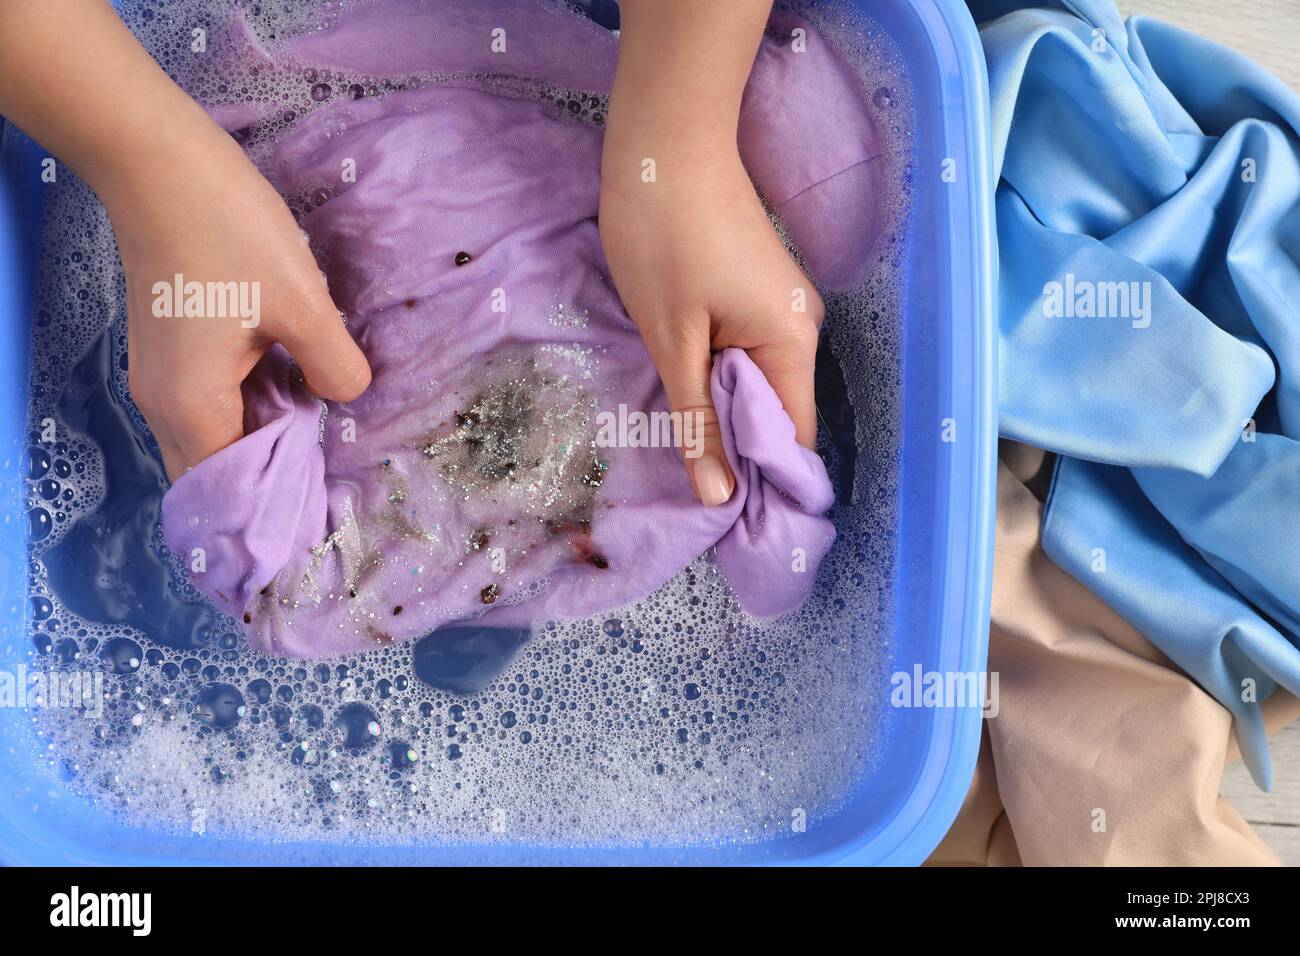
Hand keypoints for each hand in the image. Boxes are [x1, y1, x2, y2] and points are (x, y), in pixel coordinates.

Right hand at [109, 127, 370, 481]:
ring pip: (213, 437)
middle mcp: (165, 404)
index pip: (229, 490)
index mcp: (191, 406)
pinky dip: (249, 413)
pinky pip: (211, 404)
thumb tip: (347, 397)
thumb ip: (333, 365)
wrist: (157, 161)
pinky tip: (296, 398)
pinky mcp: (171, 350)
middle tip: (328, 487)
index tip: (323, 513)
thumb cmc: (228, 231)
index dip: (273, 508)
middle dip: (266, 486)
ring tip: (322, 448)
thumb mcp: (301, 303)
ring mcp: (162, 376)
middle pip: (214, 472)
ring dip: (261, 445)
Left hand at [599, 139, 822, 505]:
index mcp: (791, 344)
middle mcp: (801, 329)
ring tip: (684, 452)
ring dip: (722, 416)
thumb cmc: (663, 237)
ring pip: (758, 386)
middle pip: (778, 415)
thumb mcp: (671, 340)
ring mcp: (782, 309)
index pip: (793, 438)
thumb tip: (718, 497)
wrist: (663, 142)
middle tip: (690, 492)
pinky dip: (718, 380)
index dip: (764, 482)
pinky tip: (686, 395)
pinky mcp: (758, 294)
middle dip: (738, 454)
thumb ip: (695, 420)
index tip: (725, 521)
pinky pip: (746, 356)